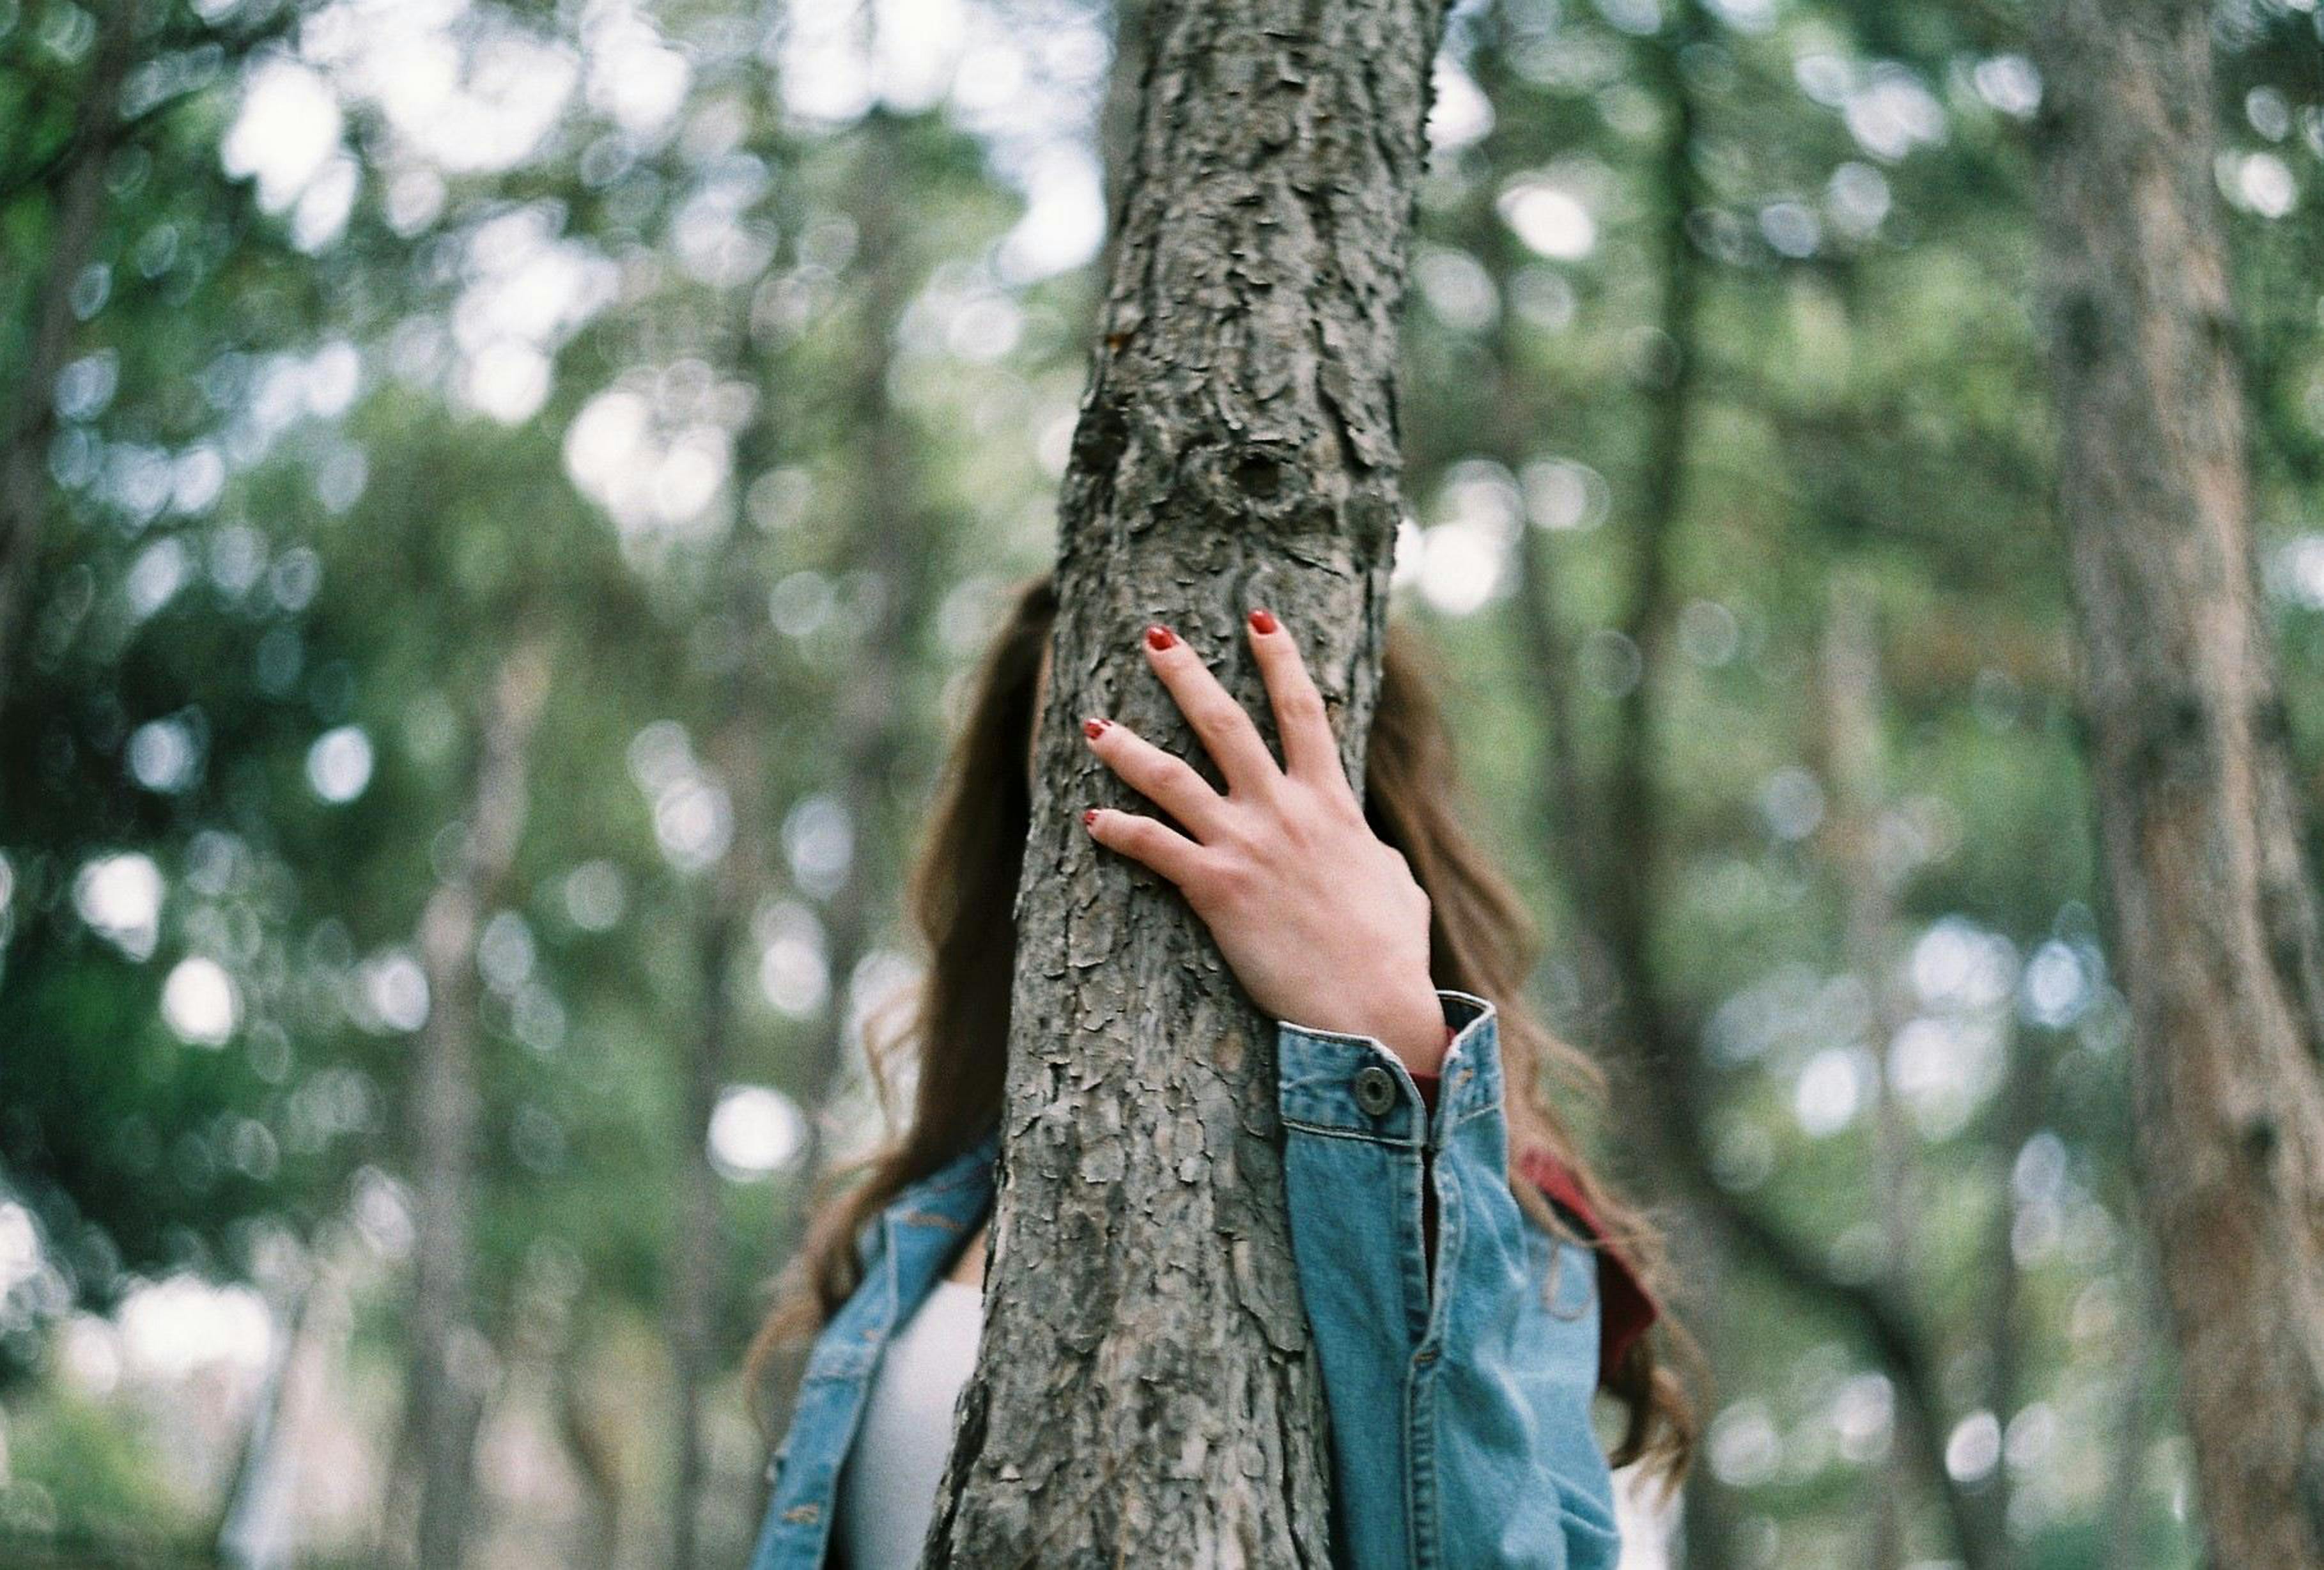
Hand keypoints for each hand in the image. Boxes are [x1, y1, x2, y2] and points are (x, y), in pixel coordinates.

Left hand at [1080, 609, 1450, 1076]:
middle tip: (1153, 636)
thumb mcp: (1395, 882)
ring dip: (1126, 747)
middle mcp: (1284, 811)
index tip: (1258, 616)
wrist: (1373, 1005)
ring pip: (1171, 778)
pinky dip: (1117, 831)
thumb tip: (1365, 847)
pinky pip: (1153, 848)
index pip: (1303, 711)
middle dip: (1186, 674)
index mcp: (1332, 803)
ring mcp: (1246, 846)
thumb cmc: (1391, 952)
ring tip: (1091, 724)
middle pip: (1226, 724)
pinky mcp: (1216, 889)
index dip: (1280, 659)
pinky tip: (1088, 821)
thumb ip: (1369, 850)